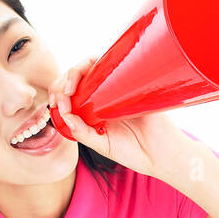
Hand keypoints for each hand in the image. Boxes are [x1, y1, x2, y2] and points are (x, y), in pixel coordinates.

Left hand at [50, 55, 190, 180]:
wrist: (163, 153)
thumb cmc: (135, 152)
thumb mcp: (102, 145)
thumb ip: (82, 132)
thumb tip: (63, 114)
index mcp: (95, 112)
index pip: (72, 95)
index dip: (59, 94)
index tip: (56, 104)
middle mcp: (105, 97)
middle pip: (78, 79)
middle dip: (62, 82)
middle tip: (61, 95)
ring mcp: (118, 88)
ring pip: (91, 68)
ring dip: (75, 72)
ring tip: (70, 88)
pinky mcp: (131, 81)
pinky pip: (112, 65)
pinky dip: (97, 63)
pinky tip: (88, 72)